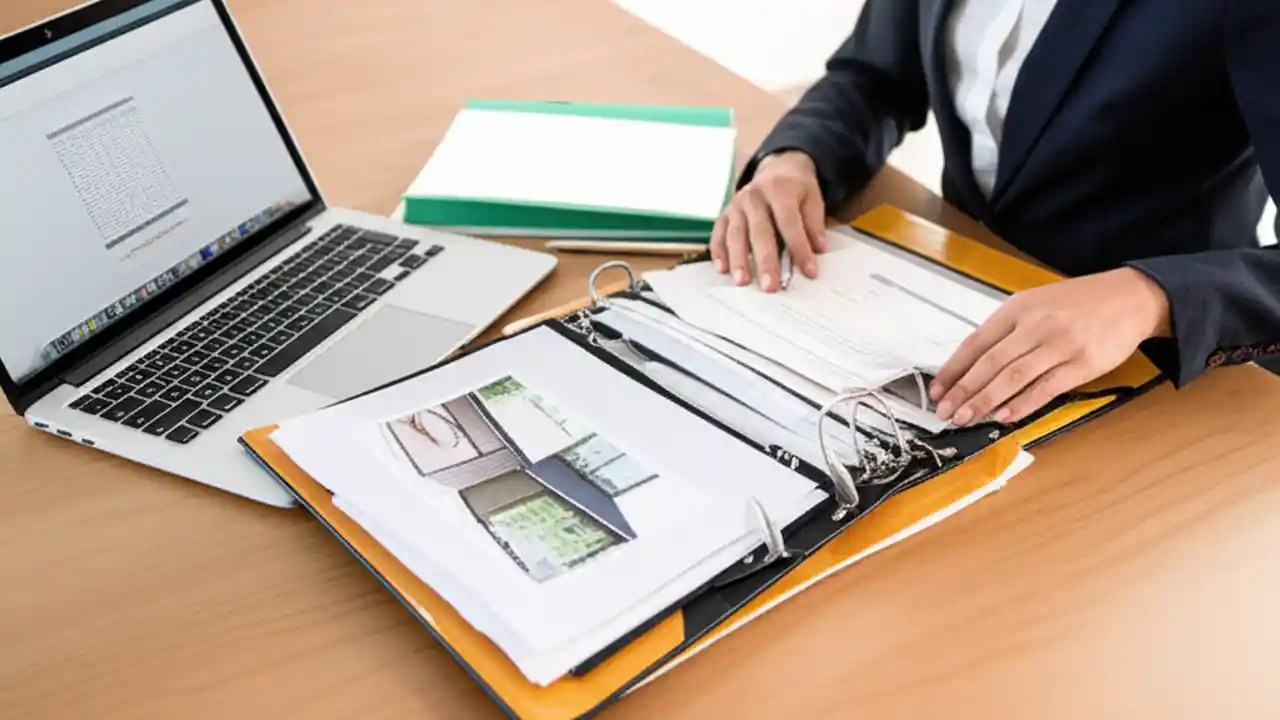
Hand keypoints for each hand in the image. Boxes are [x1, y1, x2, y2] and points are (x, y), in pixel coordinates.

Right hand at [710, 150, 827, 291]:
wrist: (776, 168)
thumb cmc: (795, 189)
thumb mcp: (812, 198)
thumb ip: (814, 223)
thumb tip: (818, 249)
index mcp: (779, 189)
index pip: (789, 222)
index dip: (799, 247)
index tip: (809, 271)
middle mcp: (754, 196)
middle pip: (760, 232)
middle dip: (765, 260)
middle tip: (770, 286)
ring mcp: (737, 205)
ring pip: (735, 235)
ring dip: (738, 259)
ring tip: (742, 282)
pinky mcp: (725, 214)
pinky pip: (719, 234)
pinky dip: (719, 252)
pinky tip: (722, 270)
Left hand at [930, 268, 1171, 425]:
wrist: (1132, 297)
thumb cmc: (1079, 303)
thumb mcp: (1036, 303)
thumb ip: (1007, 329)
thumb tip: (974, 364)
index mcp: (1019, 308)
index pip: (976, 342)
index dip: (954, 369)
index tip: (937, 390)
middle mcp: (1036, 325)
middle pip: (990, 363)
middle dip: (964, 391)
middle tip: (945, 411)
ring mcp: (1060, 345)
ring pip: (1013, 377)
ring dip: (985, 401)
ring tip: (966, 417)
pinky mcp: (1083, 364)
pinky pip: (1046, 388)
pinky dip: (1022, 404)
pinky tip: (1004, 416)